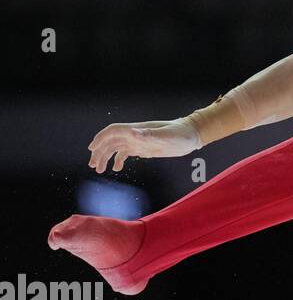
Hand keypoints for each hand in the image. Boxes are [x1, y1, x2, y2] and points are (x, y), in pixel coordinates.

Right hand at [87, 118, 201, 173]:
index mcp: (138, 130)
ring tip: (99, 169)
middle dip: (99, 151)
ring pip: (116, 148)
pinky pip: (126, 152)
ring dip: (106, 156)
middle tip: (93, 166)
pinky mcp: (145, 148)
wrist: (193, 135)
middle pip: (111, 141)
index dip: (101, 138)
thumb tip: (132, 134)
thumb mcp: (167, 136)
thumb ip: (150, 135)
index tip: (92, 149)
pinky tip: (117, 168)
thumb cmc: (181, 134)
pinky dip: (118, 159)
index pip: (113, 131)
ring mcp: (140, 141)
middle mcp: (136, 134)